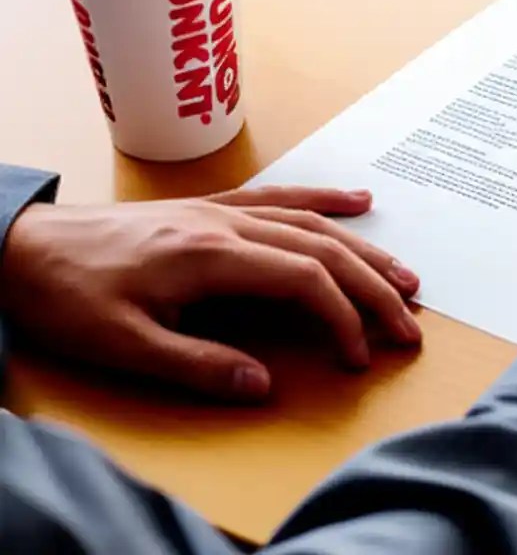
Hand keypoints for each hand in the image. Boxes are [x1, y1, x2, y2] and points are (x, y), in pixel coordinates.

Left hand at [0, 186, 420, 401]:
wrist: (20, 245)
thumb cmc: (66, 294)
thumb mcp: (122, 343)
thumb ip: (198, 365)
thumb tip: (265, 385)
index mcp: (210, 255)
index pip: (305, 280)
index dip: (343, 318)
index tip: (358, 356)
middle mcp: (227, 224)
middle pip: (323, 249)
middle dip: (374, 287)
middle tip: (409, 323)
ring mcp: (222, 210)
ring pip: (312, 223)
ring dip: (364, 249)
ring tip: (405, 276)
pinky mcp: (211, 207)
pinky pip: (282, 197)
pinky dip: (325, 200)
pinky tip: (358, 202)